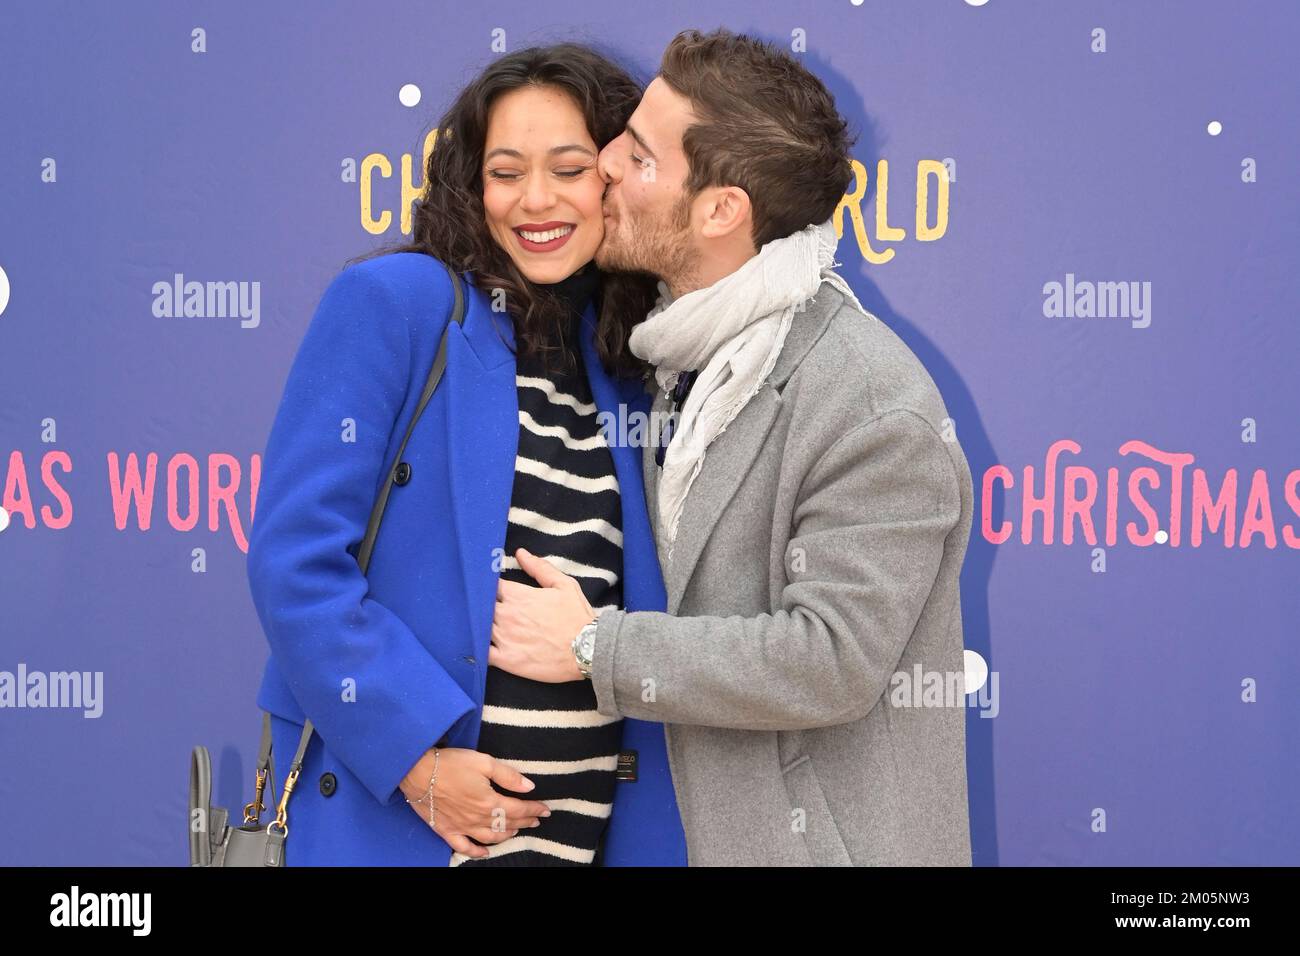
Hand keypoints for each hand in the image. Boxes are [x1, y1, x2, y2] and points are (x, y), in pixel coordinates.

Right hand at [399, 747, 550, 857]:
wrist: (417, 771)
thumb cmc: (451, 763)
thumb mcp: (484, 762)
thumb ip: (508, 776)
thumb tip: (529, 787)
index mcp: (489, 801)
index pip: (518, 809)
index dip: (534, 810)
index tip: (546, 810)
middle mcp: (477, 818)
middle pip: (506, 824)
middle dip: (525, 822)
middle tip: (536, 820)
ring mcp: (462, 827)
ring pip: (490, 838)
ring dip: (506, 835)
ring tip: (516, 831)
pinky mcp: (446, 830)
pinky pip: (464, 847)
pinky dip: (476, 852)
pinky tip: (485, 852)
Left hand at [490, 548, 595, 681]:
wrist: (588, 649)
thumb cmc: (577, 616)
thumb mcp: (564, 585)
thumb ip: (539, 568)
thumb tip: (520, 553)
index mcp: (518, 596)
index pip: (490, 586)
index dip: (489, 586)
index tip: (492, 589)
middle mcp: (506, 616)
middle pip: (481, 606)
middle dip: (483, 605)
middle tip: (486, 607)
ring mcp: (504, 639)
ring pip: (478, 628)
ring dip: (479, 624)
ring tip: (482, 625)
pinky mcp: (506, 660)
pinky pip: (483, 654)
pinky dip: (479, 648)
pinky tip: (481, 646)